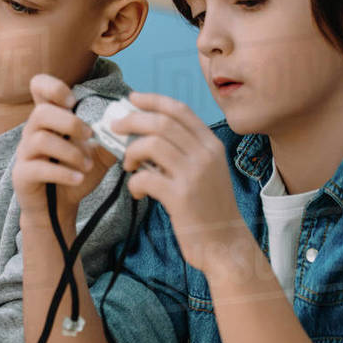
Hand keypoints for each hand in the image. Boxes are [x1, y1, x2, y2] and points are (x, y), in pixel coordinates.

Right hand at [13, 74, 116, 221]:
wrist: (58, 208)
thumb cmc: (75, 173)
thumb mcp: (98, 154)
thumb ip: (111, 139)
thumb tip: (130, 126)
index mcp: (49, 119)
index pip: (38, 86)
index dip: (54, 87)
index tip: (74, 101)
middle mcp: (32, 132)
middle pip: (41, 112)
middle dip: (71, 123)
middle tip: (90, 136)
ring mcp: (24, 153)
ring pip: (40, 139)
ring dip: (70, 152)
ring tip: (87, 166)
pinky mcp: (22, 175)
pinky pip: (38, 168)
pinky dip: (63, 173)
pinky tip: (78, 179)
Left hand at [115, 92, 254, 275]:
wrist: (226, 244)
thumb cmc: (209, 209)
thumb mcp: (206, 172)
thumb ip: (184, 152)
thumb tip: (146, 137)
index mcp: (211, 145)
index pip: (179, 110)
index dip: (153, 100)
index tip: (132, 98)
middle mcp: (205, 155)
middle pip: (161, 122)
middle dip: (132, 121)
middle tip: (116, 129)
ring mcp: (194, 175)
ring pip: (151, 144)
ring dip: (131, 152)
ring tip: (128, 167)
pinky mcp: (181, 197)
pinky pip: (145, 177)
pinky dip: (134, 182)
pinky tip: (137, 192)